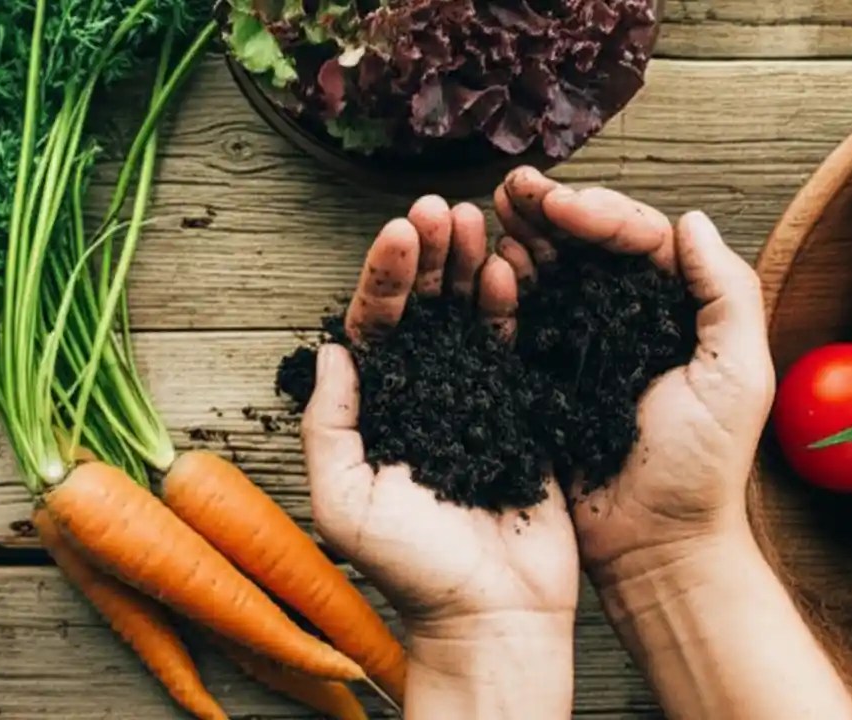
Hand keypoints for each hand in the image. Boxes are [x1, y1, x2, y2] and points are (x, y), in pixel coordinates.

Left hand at [300, 197, 578, 715]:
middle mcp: (424, 393)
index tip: (399, 231)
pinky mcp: (520, 406)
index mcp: (378, 410)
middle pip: (423, 308)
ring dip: (467, 266)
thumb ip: (331, 425)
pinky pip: (512, 345)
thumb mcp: (346, 501)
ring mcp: (475, 396)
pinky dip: (509, 305)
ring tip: (472, 219)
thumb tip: (332, 350)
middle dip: (428, 256)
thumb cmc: (415, 567)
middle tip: (438, 208)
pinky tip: (507, 266)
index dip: (386, 278)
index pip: (377, 327)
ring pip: (467, 315)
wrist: (496, 609)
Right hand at [494, 167, 775, 584]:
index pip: (639, 238)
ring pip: (553, 273)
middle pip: (590, 245)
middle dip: (552, 210)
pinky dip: (505, 289)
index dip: (600, 212)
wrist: (651, 544)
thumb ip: (726, 293)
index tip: (562, 206)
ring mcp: (584, 345)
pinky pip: (524, 321)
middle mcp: (629, 317)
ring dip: (525, 236)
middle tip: (514, 187)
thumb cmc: (702, 469)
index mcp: (677, 309)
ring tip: (493, 210)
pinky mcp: (546, 375)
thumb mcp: (737, 376)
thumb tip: (692, 219)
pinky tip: (489, 265)